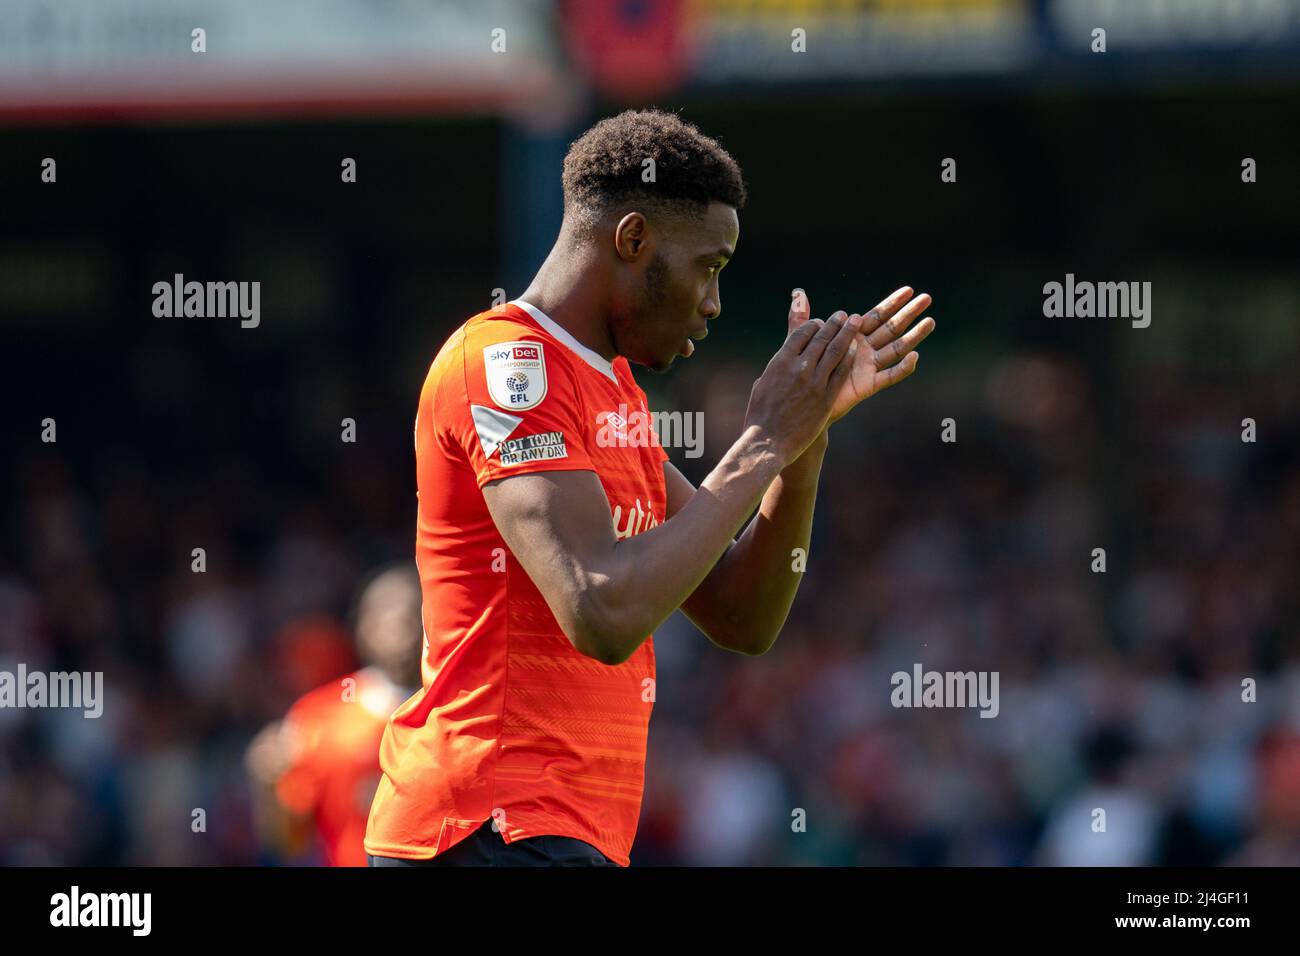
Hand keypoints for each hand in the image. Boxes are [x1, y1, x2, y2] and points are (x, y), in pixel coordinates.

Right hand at [744, 310, 860, 462]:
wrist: (768, 442)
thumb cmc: (760, 416)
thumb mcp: (762, 385)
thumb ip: (776, 370)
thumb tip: (781, 362)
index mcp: (780, 361)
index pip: (801, 333)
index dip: (813, 324)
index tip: (820, 321)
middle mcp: (798, 367)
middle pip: (821, 338)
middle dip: (834, 324)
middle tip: (843, 315)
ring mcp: (814, 382)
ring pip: (835, 351)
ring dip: (847, 334)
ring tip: (855, 323)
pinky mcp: (826, 397)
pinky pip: (841, 372)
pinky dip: (849, 358)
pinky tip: (855, 349)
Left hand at [789, 286, 934, 424]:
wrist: (801, 403)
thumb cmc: (802, 373)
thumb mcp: (802, 342)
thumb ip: (801, 320)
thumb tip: (798, 292)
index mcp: (853, 337)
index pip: (877, 315)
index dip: (892, 302)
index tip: (908, 289)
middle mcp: (865, 350)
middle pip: (892, 327)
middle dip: (909, 313)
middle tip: (927, 298)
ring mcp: (869, 367)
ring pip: (896, 348)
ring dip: (914, 336)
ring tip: (930, 322)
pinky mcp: (868, 384)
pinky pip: (889, 376)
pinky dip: (902, 368)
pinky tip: (914, 357)